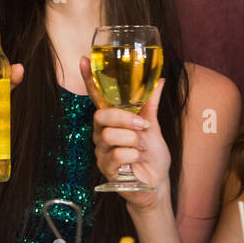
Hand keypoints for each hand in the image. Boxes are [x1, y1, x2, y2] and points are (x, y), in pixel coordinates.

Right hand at [82, 56, 170, 210]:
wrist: (157, 182)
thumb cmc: (152, 156)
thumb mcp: (153, 127)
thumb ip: (150, 105)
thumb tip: (159, 81)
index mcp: (112, 121)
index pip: (97, 98)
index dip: (89, 80)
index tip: (84, 60)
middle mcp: (102, 134)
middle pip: (100, 116)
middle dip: (124, 119)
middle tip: (142, 126)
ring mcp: (101, 152)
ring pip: (109, 136)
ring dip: (133, 141)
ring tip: (143, 147)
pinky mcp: (106, 169)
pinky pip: (116, 155)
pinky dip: (133, 155)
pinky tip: (138, 159)